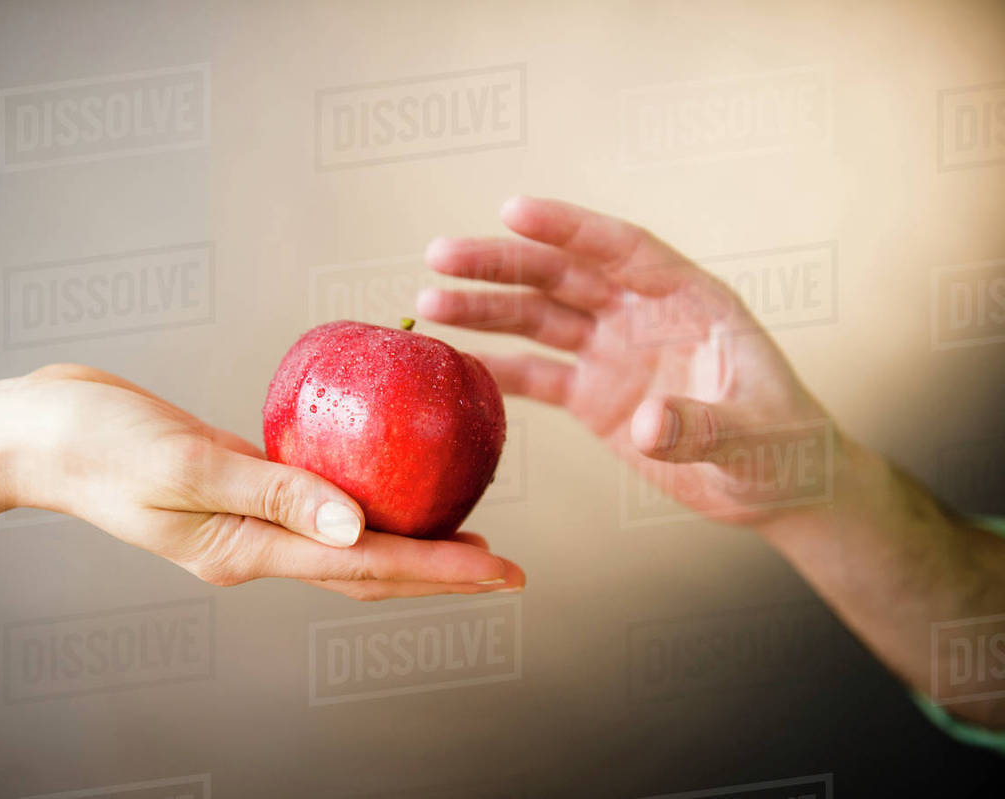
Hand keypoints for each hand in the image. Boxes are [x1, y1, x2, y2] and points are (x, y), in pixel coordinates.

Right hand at [0, 364, 523, 598]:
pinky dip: (362, 502)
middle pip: (367, 567)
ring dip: (408, 543)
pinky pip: (316, 502)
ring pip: (346, 542)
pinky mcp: (240, 488)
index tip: (503, 570)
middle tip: (506, 566)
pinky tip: (385, 483)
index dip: (439, 571)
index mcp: (244, 550)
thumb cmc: (96, 443)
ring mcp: (246, 522)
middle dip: (440, 571)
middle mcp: (254, 545)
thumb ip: (272, 494)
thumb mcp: (183, 465)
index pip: (363, 567)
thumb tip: (355, 526)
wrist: (37, 431)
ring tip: (465, 539)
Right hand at [417, 196, 834, 526]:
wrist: (776, 486)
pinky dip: (497, 366)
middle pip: (563, 275)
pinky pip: (537, 374)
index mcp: (689, 300)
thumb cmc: (783, 448)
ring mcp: (613, 354)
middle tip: (441, 255)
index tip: (512, 209)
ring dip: (486, 308)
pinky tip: (455, 359)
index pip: (622, 248)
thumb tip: (648, 422)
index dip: (568, 227)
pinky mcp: (594, 397)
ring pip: (539, 318)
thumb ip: (705, 427)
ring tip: (428, 301)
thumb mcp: (757, 438)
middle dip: (502, 263)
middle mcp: (642, 315)